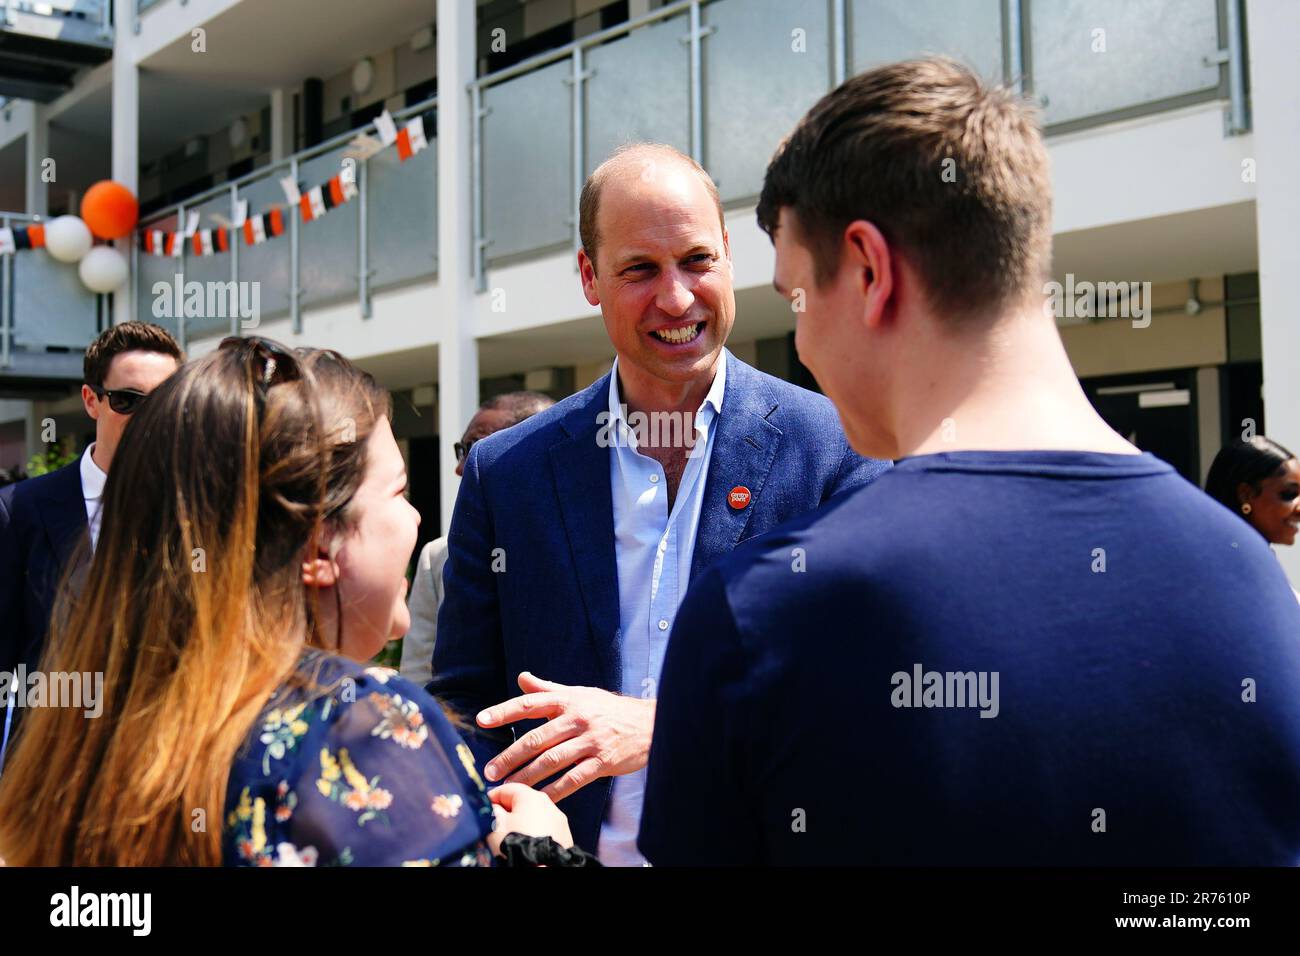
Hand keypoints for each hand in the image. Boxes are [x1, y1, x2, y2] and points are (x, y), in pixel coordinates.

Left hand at [477, 672, 655, 800]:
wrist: (649, 724)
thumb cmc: (609, 710)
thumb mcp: (580, 694)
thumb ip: (549, 689)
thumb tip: (522, 677)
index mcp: (569, 700)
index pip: (531, 704)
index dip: (505, 711)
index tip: (482, 720)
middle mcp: (578, 718)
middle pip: (537, 738)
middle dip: (510, 756)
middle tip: (490, 771)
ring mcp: (591, 740)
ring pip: (552, 760)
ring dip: (527, 776)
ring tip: (507, 788)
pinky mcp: (603, 761)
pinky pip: (574, 779)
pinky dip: (555, 790)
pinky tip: (539, 799)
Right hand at [487, 783, 573, 856]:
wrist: (541, 869)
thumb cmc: (516, 845)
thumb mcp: (494, 825)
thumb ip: (492, 810)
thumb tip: (493, 807)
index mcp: (532, 796)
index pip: (507, 788)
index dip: (491, 797)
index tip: (483, 808)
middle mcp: (550, 805)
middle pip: (523, 802)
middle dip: (507, 811)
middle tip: (494, 824)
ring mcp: (560, 822)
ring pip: (535, 817)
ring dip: (522, 823)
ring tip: (509, 837)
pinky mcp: (565, 838)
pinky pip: (545, 830)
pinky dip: (534, 834)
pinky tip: (526, 844)